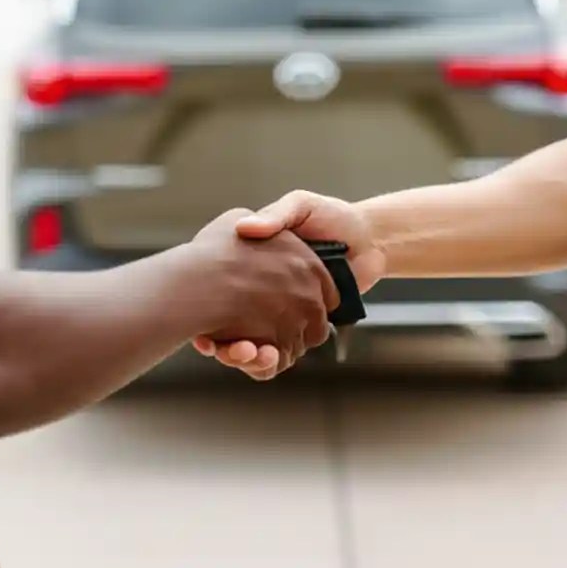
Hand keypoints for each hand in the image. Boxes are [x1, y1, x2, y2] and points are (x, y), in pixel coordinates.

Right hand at [195, 191, 386, 374]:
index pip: (222, 290)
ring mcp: (282, 313)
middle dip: (220, 339)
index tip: (197, 315)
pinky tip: (265, 356)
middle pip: (231, 324)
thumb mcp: (299, 206)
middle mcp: (264, 292)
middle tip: (211, 344)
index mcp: (256, 265)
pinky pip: (279, 354)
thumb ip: (275, 216)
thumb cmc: (331, 218)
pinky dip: (268, 361)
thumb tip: (245, 228)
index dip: (207, 303)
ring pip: (251, 344)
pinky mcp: (302, 329)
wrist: (368, 239)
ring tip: (242, 351)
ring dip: (241, 354)